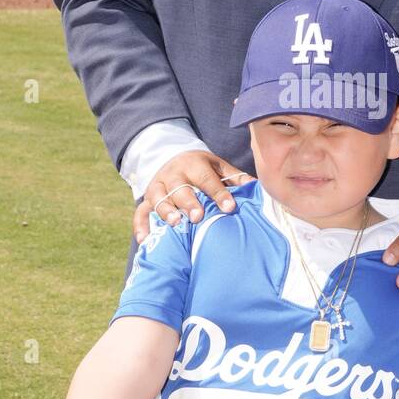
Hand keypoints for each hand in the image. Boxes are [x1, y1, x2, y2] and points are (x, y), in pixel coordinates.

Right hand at [133, 150, 253, 243]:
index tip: (230, 208)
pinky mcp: (147, 200)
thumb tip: (258, 189)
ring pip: (158, 198)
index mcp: (195, 165)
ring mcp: (158, 186)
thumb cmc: (203, 169)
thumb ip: (236, 178)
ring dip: (166, 211)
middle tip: (198, 217)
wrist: (173, 158)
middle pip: (179, 188)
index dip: (218, 193)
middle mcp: (174, 174)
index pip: (207, 179)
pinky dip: (141, 226)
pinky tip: (145, 241)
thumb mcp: (219, 167)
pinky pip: (140, 213)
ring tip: (176, 224)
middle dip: (189, 202)